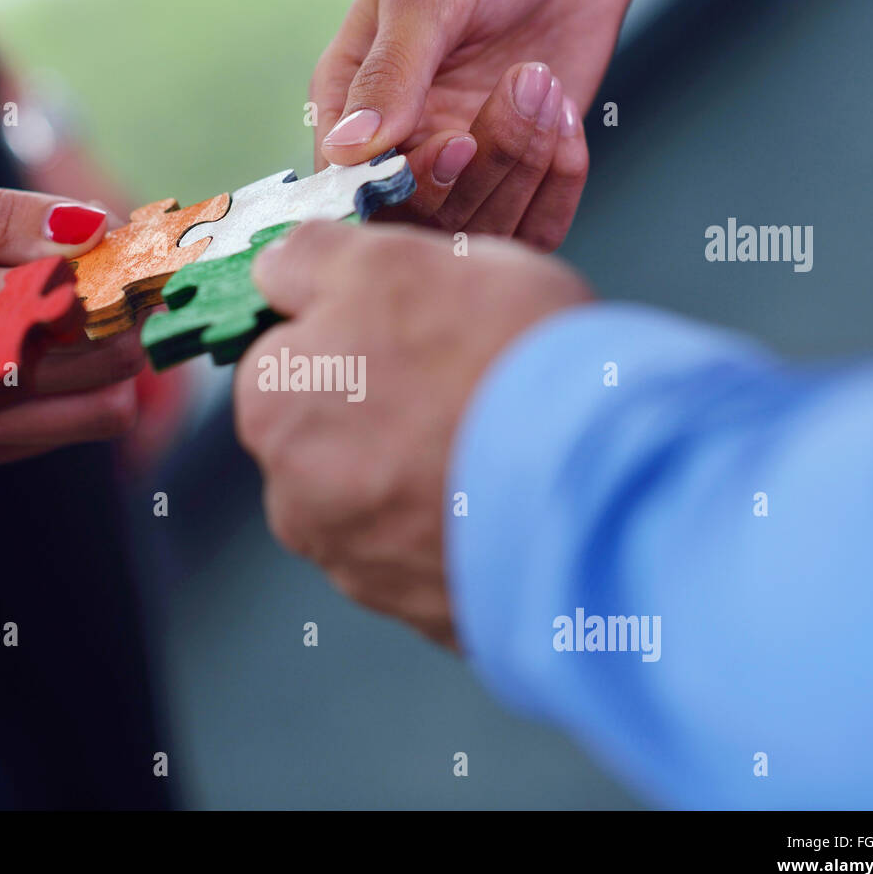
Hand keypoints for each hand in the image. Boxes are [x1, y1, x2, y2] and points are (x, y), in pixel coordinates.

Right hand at [0, 150, 143, 464]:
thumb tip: (92, 227)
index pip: (62, 304)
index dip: (123, 281)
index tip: (159, 256)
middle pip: (82, 367)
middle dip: (130, 322)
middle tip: (154, 287)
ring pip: (71, 415)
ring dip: (116, 367)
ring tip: (133, 321)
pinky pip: (34, 438)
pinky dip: (78, 403)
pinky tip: (96, 370)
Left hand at [234, 221, 590, 644]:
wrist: (600, 480)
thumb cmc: (498, 360)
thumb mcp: (394, 260)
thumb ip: (313, 260)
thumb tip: (278, 268)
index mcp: (272, 406)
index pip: (288, 356)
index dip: (355, 332)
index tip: (411, 330)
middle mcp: (296, 499)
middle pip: (332, 433)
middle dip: (386, 407)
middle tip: (465, 381)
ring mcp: (360, 565)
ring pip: (384, 499)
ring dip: (425, 472)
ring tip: (497, 440)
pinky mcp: (424, 613)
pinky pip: (435, 554)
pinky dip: (464, 526)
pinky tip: (510, 494)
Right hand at [312, 0, 632, 247]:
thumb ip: (391, 68)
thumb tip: (349, 150)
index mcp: (349, 107)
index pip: (353, 189)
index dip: (406, 184)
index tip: (456, 141)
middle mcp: (398, 152)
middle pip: (421, 221)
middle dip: (483, 166)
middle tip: (521, 88)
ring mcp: (459, 176)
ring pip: (480, 229)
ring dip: (526, 163)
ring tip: (545, 84)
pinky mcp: (515, 187)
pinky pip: (532, 232)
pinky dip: (559, 189)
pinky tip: (567, 123)